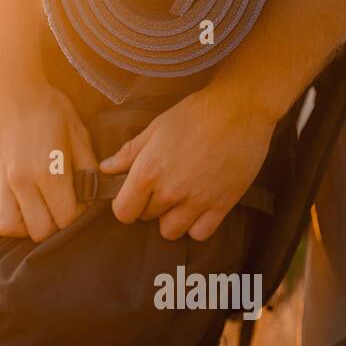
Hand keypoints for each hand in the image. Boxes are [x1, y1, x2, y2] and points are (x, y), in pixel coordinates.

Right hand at [0, 74, 96, 241]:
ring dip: (24, 224)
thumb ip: (88, 169)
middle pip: (39, 231)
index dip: (76, 215)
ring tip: (36, 209)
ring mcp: (2, 181)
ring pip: (9, 227)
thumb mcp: (78, 134)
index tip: (78, 200)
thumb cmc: (49, 108)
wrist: (12, 88)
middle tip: (59, 205)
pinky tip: (12, 204)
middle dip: (54, 224)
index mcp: (49, 172)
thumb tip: (91, 196)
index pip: (65, 219)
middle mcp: (22, 182)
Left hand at [100, 86, 274, 240]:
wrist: (239, 110)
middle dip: (150, 204)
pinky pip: (200, 234)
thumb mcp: (156, 128)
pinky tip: (199, 208)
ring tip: (180, 199)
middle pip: (147, 218)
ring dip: (172, 218)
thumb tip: (106, 169)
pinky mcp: (221, 206)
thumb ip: (129, 153)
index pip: (123, 211)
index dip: (126, 204)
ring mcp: (196, 202)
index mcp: (148, 172)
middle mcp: (170, 192)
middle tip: (164, 185)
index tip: (134, 194)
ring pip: (171, 231)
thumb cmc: (195, 114)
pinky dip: (197, 226)